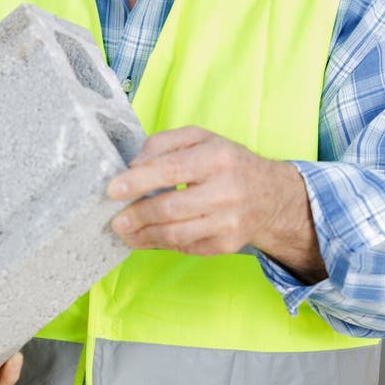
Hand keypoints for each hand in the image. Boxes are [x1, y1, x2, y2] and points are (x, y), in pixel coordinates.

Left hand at [107, 126, 325, 280]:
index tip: (113, 189)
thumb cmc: (227, 162)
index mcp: (217, 157)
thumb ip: (164, 143)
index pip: (171, 169)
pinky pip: (186, 246)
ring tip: (124, 232)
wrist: (270, 196)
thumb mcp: (201, 138)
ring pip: (177, 233)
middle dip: (137, 214)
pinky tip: (145, 238)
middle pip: (172, 207)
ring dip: (144, 235)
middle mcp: (226, 190)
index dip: (139, 181)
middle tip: (115, 219)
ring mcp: (228, 221)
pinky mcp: (227, 244)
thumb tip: (133, 165)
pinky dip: (160, 244)